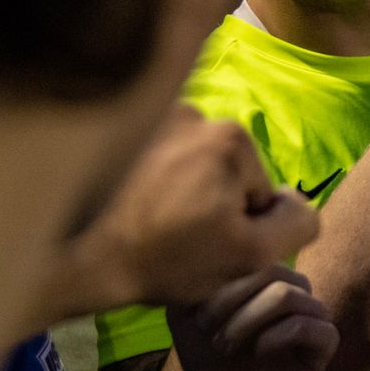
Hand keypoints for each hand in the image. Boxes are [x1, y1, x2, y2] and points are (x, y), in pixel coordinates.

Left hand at [52, 107, 317, 314]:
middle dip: (207, 200)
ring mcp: (149, 116)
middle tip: (173, 237)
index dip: (239, 223)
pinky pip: (152, 156)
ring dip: (177, 189)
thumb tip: (298, 201)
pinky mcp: (112, 127)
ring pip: (187, 162)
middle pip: (222, 169)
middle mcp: (194, 112)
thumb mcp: (248, 256)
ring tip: (145, 223)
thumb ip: (294, 225)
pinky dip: (146, 179)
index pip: (258, 187)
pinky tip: (125, 206)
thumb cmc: (163, 258)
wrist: (70, 257)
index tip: (203, 244)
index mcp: (232, 137)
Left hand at [169, 266, 338, 370]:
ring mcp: (314, 313)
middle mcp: (295, 288)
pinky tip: (259, 352)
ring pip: (289, 296)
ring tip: (226, 345)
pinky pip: (309, 326)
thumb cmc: (209, 358)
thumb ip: (191, 285)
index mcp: (267, 276)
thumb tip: (206, 260)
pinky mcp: (326, 342)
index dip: (221, 284)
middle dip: (232, 302)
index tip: (196, 319)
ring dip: (249, 321)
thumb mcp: (186, 318)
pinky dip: (277, 337)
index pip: (252, 255)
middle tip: (209, 333)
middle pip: (272, 271)